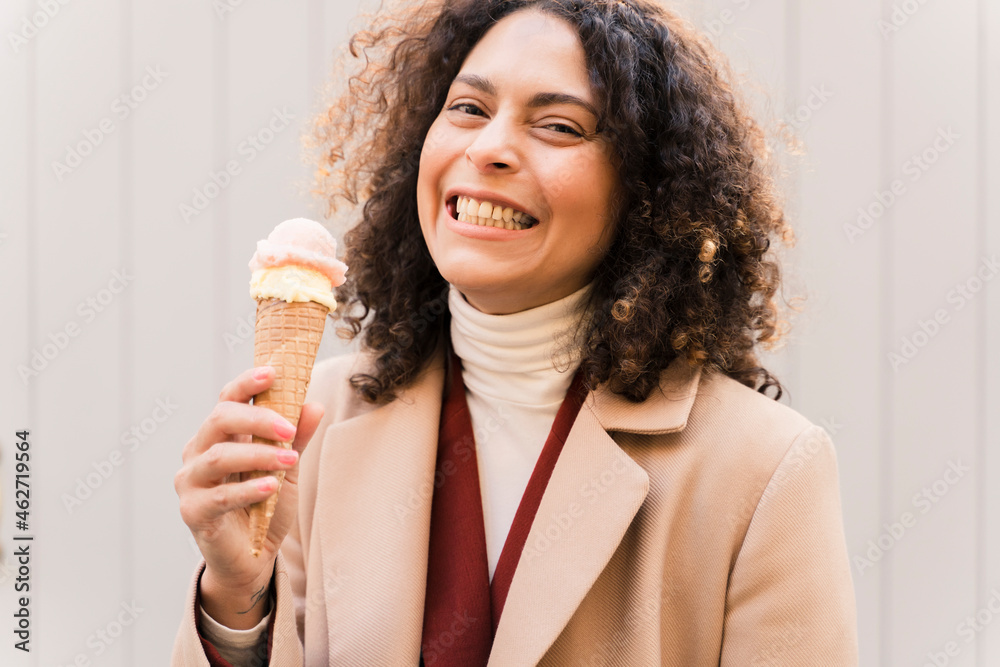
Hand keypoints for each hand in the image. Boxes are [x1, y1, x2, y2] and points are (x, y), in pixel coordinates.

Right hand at [174, 366, 323, 626]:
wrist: (252, 558)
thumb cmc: (265, 506)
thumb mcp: (286, 468)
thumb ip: (296, 438)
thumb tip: (315, 404)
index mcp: (219, 436)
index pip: (227, 399)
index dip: (246, 384)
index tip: (273, 373)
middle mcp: (198, 453)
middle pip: (219, 420)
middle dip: (257, 418)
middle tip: (289, 429)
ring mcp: (191, 482)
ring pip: (218, 456)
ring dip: (258, 454)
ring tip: (290, 459)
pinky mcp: (193, 512)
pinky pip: (220, 496)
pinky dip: (248, 489)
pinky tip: (271, 487)